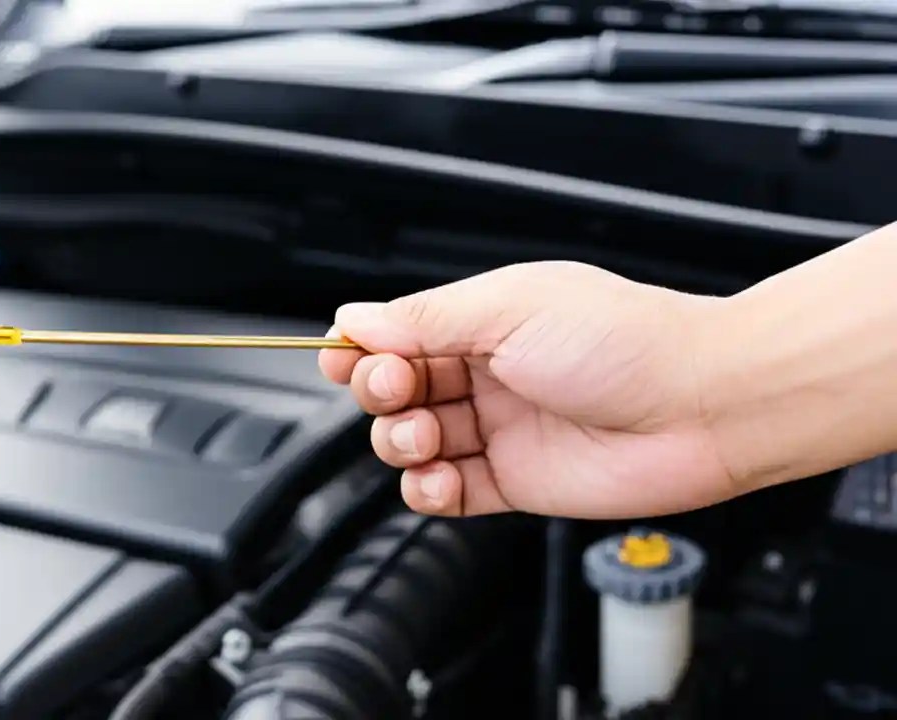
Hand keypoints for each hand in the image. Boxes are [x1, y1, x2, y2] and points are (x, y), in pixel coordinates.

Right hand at [319, 261, 737, 518]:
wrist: (702, 406)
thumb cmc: (627, 341)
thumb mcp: (510, 308)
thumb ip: (426, 318)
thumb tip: (357, 317)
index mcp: (483, 321)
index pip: (398, 334)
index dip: (363, 348)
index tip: (342, 356)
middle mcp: (488, 374)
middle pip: (396, 389)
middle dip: (379, 391)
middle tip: (395, 388)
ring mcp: (500, 429)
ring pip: (413, 442)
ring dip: (398, 442)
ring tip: (421, 436)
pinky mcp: (514, 482)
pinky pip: (446, 492)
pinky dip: (427, 489)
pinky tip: (438, 477)